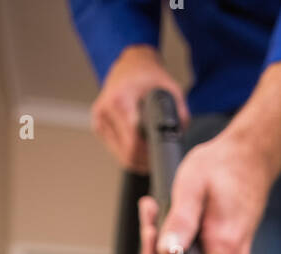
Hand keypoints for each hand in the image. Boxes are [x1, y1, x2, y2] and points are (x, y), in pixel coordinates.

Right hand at [91, 45, 188, 171]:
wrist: (130, 65)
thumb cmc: (149, 76)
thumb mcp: (170, 88)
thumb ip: (180, 111)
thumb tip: (181, 133)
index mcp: (121, 100)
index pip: (132, 142)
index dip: (148, 156)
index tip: (161, 158)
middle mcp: (106, 110)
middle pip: (127, 153)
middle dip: (145, 161)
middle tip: (159, 161)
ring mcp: (100, 119)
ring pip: (120, 156)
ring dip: (137, 160)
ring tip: (151, 156)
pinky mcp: (98, 125)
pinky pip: (115, 150)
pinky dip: (128, 154)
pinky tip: (140, 150)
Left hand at [139, 128, 272, 253]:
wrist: (249, 157)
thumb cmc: (223, 167)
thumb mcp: (193, 186)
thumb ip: (181, 220)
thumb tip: (168, 252)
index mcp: (224, 248)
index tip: (159, 252)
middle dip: (160, 252)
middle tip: (151, 216)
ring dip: (166, 242)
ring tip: (156, 207)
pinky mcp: (225, 250)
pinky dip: (179, 239)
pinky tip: (171, 214)